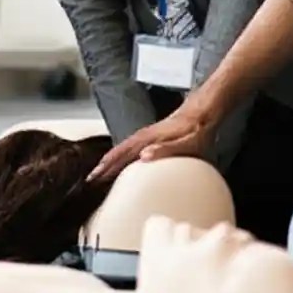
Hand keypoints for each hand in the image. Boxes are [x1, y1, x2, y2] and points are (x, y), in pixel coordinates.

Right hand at [88, 109, 214, 181]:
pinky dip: (120, 155)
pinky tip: (122, 163)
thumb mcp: (187, 143)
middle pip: (117, 152)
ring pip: (122, 149)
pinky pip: (129, 147)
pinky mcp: (152, 136)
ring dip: (109, 161)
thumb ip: (166, 150)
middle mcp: (143, 136)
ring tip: (99, 174)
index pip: (121, 154)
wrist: (203, 111)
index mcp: (148, 139)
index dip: (107, 167)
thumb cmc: (197, 129)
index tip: (93, 179)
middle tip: (89, 181)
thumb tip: (143, 157)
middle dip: (102, 166)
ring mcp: (146, 135)